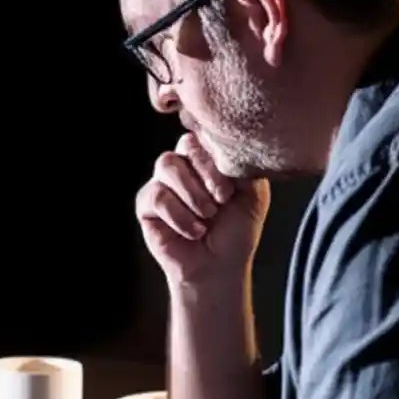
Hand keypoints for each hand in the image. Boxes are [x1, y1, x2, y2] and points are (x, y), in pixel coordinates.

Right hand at [136, 132, 269, 286]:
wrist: (219, 265)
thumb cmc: (236, 230)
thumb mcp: (252, 192)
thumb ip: (241, 163)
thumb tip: (224, 143)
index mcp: (208, 156)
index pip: (206, 132)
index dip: (216, 153)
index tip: (232, 184)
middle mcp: (184, 164)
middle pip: (185, 144)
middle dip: (207, 172)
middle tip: (223, 199)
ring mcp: (163, 182)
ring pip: (167, 165)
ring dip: (192, 194)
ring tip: (207, 216)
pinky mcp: (147, 204)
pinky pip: (157, 196)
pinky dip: (179, 216)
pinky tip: (193, 231)